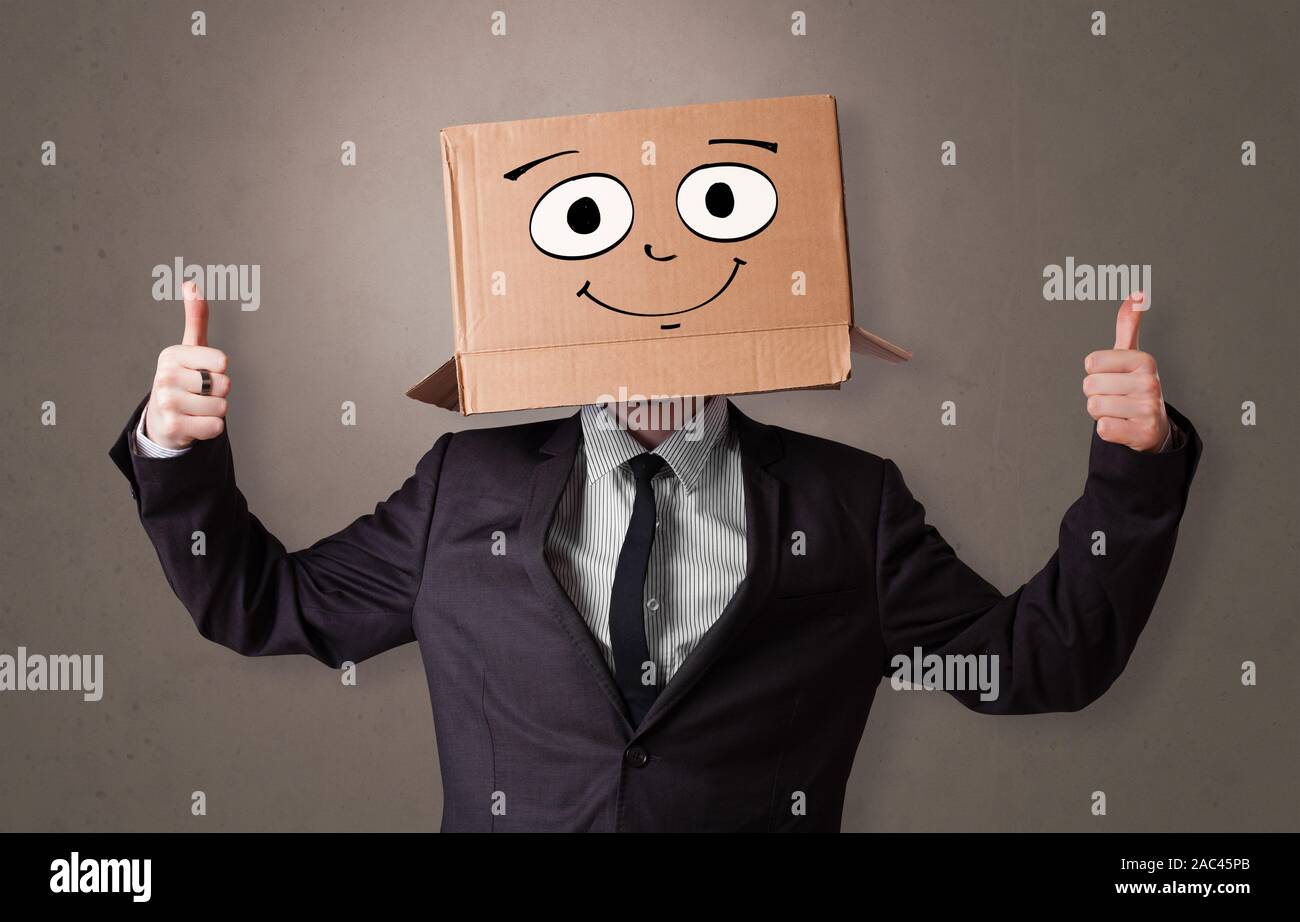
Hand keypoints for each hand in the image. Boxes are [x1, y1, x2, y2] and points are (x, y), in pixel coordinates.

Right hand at [144, 282, 230, 449]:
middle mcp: (165, 377)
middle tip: (199, 394)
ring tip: (196, 409)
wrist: (162, 420)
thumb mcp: (189, 349)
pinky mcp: (173, 428)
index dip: (220, 371)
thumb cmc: (182, 380)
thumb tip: (192, 284)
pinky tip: (194, 423)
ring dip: (214, 411)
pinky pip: (215, 427)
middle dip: (218, 392)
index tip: (203, 372)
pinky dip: (211, 428)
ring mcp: (167, 403)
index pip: (222, 363)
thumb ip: (195, 318)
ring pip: (221, 408)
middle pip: (224, 386)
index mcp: (172, 356)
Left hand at [1082, 293, 1169, 452]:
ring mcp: (1148, 409)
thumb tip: (1136, 294)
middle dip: (1097, 394)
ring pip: (1095, 408)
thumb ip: (1128, 325)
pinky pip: (1103, 429)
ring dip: (1101, 413)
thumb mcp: (1132, 355)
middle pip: (1090, 387)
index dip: (1096, 373)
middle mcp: (1150, 383)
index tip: (1113, 377)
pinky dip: (1108, 430)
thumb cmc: (1135, 387)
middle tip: (1116, 397)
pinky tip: (1123, 426)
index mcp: (1144, 361)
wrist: (1154, 426)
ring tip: (1120, 411)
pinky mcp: (1143, 433)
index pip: (1091, 363)